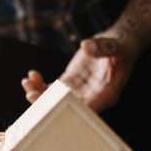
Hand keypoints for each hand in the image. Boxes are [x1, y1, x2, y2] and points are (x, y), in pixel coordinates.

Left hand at [22, 25, 143, 111]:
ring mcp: (80, 90)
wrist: (120, 41)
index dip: (70, 107)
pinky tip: (32, 74)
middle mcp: (93, 97)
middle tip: (31, 95)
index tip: (53, 103)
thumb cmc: (124, 46)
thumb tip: (86, 47)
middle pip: (68, 107)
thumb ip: (104, 48)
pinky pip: (54, 88)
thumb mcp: (119, 46)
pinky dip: (41, 84)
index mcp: (107, 94)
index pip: (88, 108)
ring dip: (40, 93)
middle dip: (49, 103)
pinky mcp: (72, 82)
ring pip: (57, 99)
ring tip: (27, 83)